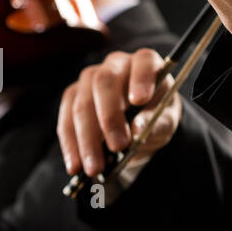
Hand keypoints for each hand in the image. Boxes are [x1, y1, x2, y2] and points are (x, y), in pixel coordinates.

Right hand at [57, 48, 181, 178]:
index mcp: (145, 63)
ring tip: (94, 168)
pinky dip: (70, 145)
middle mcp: (114, 65)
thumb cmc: (155, 117)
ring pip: (81, 104)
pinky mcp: (72, 97)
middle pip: (104, 83)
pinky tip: (75, 165)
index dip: (140, 78)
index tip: (139, 100)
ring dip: (86, 139)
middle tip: (117, 147)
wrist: (138, 124)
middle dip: (109, 117)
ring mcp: (89, 79)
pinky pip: (66, 120)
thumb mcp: (165, 122)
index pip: (143, 62)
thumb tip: (136, 129)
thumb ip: (155, 123)